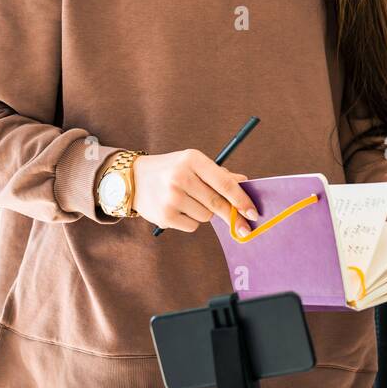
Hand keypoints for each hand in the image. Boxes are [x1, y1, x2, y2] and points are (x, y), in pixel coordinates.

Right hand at [130, 149, 257, 234]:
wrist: (133, 179)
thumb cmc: (172, 170)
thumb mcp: (194, 164)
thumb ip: (220, 174)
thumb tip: (244, 184)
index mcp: (192, 160)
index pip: (224, 183)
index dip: (241, 200)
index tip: (253, 213)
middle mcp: (180, 177)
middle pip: (217, 203)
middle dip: (233, 216)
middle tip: (245, 227)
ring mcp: (170, 198)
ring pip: (206, 216)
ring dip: (205, 213)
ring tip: (189, 201)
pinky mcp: (164, 216)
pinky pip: (192, 226)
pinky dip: (191, 221)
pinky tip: (178, 209)